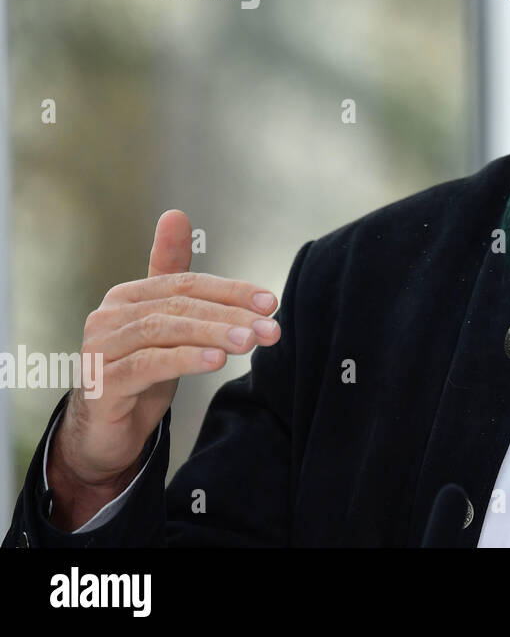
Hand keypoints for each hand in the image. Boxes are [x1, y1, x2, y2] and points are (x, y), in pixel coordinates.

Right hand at [46, 209, 280, 528]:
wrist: (104, 433)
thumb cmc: (139, 371)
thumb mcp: (166, 323)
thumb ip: (174, 275)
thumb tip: (176, 215)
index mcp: (128, 297)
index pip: (187, 284)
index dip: (232, 291)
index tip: (270, 302)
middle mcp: (109, 317)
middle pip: (179, 306)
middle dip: (230, 314)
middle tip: (270, 327)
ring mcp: (100, 350)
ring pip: (164, 331)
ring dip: (213, 334)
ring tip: (249, 342)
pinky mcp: (100, 384)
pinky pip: (147, 365)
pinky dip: (184, 359)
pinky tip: (215, 361)